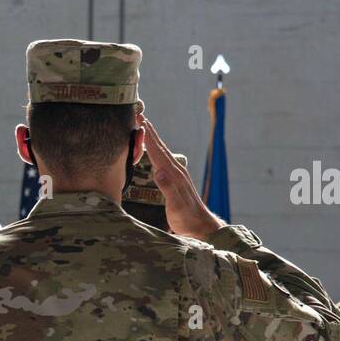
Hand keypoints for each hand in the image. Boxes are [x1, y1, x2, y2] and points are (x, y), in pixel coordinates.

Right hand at [137, 115, 225, 240]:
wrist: (200, 226)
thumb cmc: (187, 218)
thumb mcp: (176, 206)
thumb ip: (168, 188)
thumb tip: (159, 170)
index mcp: (173, 174)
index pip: (157, 150)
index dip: (148, 135)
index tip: (140, 119)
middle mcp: (175, 170)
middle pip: (159, 146)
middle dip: (149, 130)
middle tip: (139, 114)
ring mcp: (175, 174)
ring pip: (160, 152)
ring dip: (151, 139)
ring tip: (143, 127)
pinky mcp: (174, 179)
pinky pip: (161, 160)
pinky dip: (154, 151)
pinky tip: (150, 150)